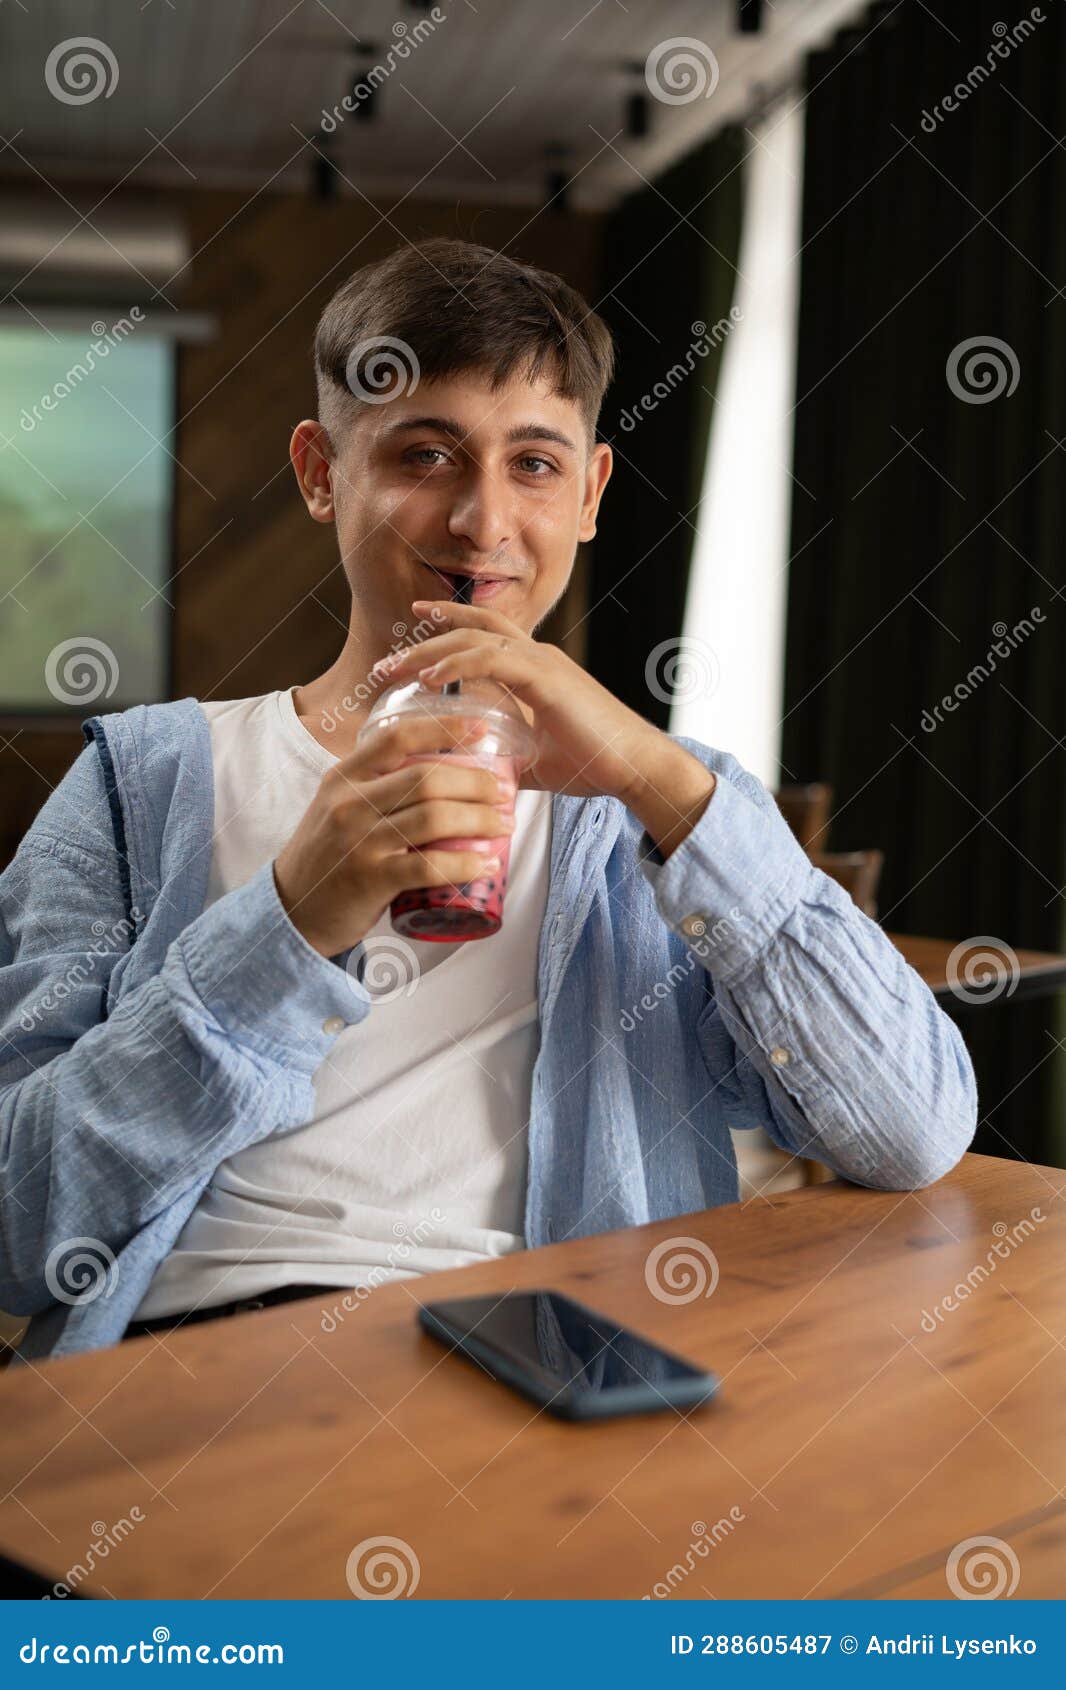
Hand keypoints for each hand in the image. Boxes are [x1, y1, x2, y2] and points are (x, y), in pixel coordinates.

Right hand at [274, 710, 516, 957]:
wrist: (293, 908)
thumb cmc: (328, 853)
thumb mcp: (339, 805)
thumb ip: (377, 783)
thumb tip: (441, 768)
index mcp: (343, 776)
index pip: (397, 737)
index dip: (444, 727)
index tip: (482, 728)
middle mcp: (349, 803)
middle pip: (426, 778)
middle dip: (476, 783)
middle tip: (503, 792)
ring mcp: (359, 841)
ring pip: (434, 819)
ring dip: (480, 820)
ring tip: (504, 824)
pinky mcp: (371, 879)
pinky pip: (429, 866)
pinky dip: (465, 864)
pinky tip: (486, 863)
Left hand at [374, 601, 716, 858]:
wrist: (635, 768)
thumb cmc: (594, 764)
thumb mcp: (534, 762)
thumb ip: (504, 758)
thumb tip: (474, 778)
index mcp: (535, 667)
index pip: (484, 631)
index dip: (448, 623)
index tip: (411, 625)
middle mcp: (537, 655)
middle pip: (471, 628)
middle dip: (424, 639)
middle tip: (384, 662)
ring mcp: (542, 663)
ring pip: (476, 638)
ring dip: (430, 651)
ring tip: (394, 669)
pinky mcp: (547, 678)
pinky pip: (492, 660)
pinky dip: (457, 665)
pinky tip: (429, 680)